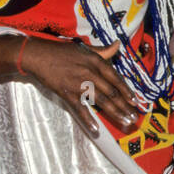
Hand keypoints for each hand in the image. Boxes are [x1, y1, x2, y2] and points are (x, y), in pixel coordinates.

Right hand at [20, 38, 143, 134]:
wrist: (38, 55)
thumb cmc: (62, 51)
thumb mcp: (85, 48)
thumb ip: (103, 50)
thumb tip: (118, 44)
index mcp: (96, 62)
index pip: (116, 78)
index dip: (127, 91)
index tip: (135, 101)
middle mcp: (90, 73)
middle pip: (111, 92)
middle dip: (125, 106)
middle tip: (134, 117)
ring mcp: (78, 84)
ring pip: (100, 101)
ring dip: (114, 113)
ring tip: (125, 121)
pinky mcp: (66, 93)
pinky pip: (79, 108)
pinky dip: (88, 119)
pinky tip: (96, 129)